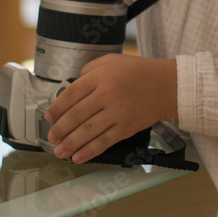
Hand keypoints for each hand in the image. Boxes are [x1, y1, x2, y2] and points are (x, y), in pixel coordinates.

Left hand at [44, 54, 178, 163]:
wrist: (167, 85)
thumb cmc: (140, 72)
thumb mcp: (113, 61)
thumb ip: (90, 70)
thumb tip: (73, 88)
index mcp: (101, 76)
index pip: (72, 93)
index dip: (57, 107)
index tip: (49, 117)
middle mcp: (108, 93)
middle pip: (76, 114)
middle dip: (60, 129)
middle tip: (51, 137)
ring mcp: (117, 112)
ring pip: (87, 130)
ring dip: (70, 143)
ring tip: (59, 151)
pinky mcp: (127, 126)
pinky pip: (104, 141)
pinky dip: (89, 151)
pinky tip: (78, 156)